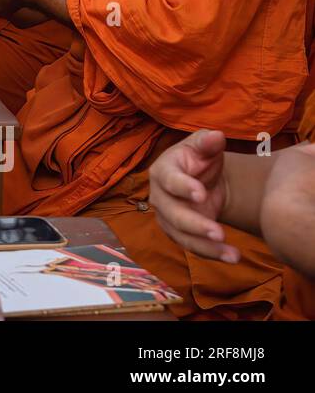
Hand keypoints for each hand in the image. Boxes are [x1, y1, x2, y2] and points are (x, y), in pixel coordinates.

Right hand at [149, 130, 238, 262]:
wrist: (202, 178)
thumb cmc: (200, 157)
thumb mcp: (203, 146)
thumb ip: (208, 142)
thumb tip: (217, 136)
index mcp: (163, 171)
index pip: (169, 180)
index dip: (183, 187)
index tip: (202, 194)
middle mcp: (160, 196)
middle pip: (173, 214)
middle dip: (195, 225)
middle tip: (219, 233)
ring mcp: (168, 217)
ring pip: (182, 236)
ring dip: (206, 247)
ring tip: (233, 255)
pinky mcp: (179, 233)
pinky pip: (193, 247)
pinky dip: (211, 254)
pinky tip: (232, 257)